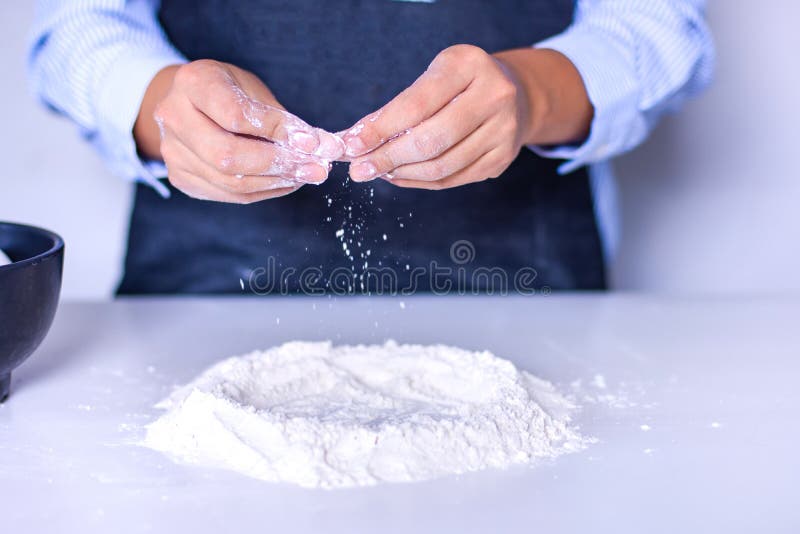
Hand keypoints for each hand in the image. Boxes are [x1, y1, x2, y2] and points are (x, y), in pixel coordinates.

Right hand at [135, 60, 344, 202]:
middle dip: (279, 165)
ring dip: (277, 182)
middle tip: (317, 168)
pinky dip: (265, 190)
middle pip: (228, 155)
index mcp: (192, 82)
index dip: (277, 131)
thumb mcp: (253, 88)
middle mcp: (173, 117)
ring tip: (307, 175)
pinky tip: (287, 181)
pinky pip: (230, 194)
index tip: (313, 142)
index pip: (236, 115)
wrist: (188, 104)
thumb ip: (281, 118)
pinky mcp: (181, 178)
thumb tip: (322, 147)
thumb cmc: (228, 91)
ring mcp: (172, 152)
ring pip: (231, 182)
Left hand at [341, 45, 591, 189]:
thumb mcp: (433, 77)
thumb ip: (397, 106)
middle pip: (430, 141)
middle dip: (387, 158)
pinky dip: (420, 181)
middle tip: (359, 170)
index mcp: (469, 66)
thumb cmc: (462, 83)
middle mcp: (493, 97)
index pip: (416, 105)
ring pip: (441, 166)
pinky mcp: (502, 159)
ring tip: (378, 171)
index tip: (351, 145)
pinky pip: (452, 180)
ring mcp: (503, 131)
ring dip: (402, 173)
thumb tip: (356, 139)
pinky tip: (400, 176)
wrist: (516, 93)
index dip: (380, 129)